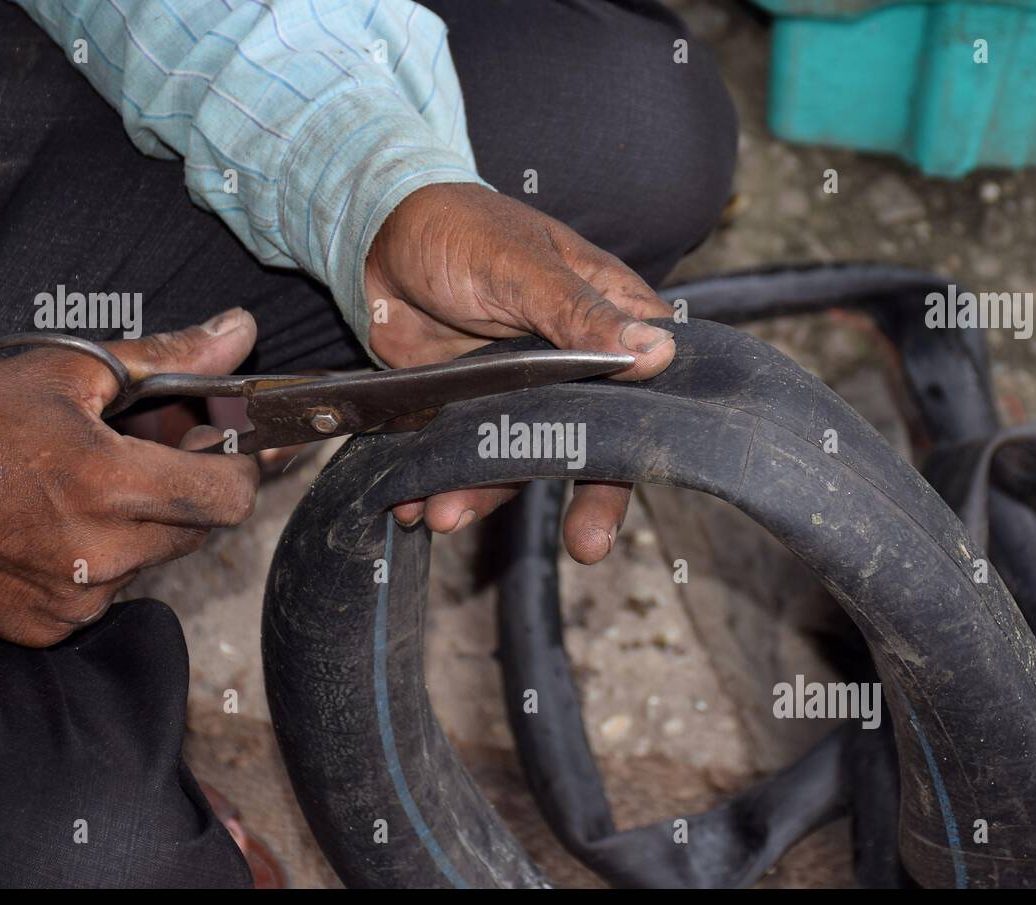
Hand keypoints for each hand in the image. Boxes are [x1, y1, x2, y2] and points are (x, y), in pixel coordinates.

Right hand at [0, 310, 260, 646]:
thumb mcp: (67, 372)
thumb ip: (169, 359)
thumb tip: (238, 334)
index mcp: (110, 486)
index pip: (230, 495)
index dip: (240, 465)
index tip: (227, 442)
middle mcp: (102, 554)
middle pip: (201, 527)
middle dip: (193, 485)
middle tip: (158, 446)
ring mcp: (76, 599)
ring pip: (157, 558)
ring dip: (149, 520)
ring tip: (97, 479)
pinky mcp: (49, 626)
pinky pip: (111, 591)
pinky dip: (107, 556)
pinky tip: (64, 521)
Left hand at [365, 183, 674, 562]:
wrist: (376, 239)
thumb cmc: (461, 229)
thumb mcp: (522, 268)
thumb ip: (581, 315)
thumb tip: (659, 353)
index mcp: (607, 316)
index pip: (653, 382)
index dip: (655, 432)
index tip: (649, 475)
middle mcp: (574, 365)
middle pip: (600, 439)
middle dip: (593, 497)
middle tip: (589, 544)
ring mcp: (523, 394)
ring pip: (528, 460)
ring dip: (489, 495)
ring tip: (445, 514)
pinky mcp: (474, 412)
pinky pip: (472, 461)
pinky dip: (446, 487)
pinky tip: (415, 504)